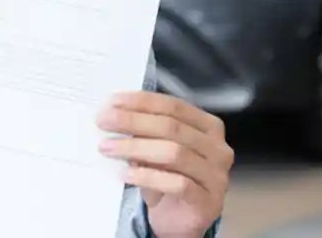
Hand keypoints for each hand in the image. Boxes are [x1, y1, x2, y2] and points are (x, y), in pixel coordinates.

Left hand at [97, 91, 232, 237]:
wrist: (178, 220)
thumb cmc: (167, 178)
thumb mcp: (155, 149)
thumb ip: (144, 132)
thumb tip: (113, 115)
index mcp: (208, 127)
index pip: (174, 106)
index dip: (141, 102)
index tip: (112, 102)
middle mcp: (218, 149)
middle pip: (171, 127)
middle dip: (132, 121)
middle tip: (103, 121)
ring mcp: (216, 176)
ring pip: (173, 153)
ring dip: (134, 147)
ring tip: (107, 147)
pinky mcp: (207, 201)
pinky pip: (177, 184)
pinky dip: (147, 176)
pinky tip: (126, 173)